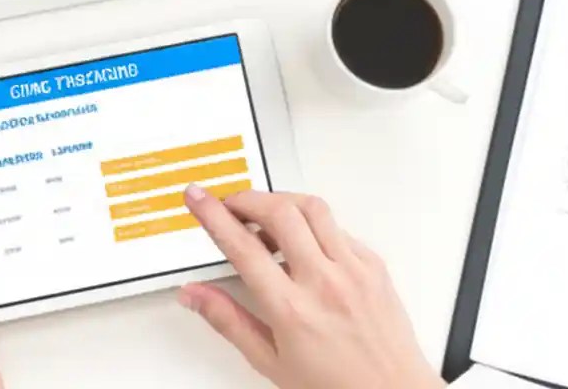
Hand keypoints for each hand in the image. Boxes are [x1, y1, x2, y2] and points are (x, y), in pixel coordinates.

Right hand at [180, 186, 442, 388]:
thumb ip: (227, 321)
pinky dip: (313, 224)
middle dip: (245, 198)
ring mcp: (353, 269)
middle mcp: (324, 283)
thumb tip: (194, 295)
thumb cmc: (336, 386)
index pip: (242, 247)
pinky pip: (339, 227)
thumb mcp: (269, 361)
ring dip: (280, 201)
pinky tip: (304, 241)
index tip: (198, 198)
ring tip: (264, 215)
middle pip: (278, 212)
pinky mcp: (374, 265)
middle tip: (229, 204)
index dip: (213, 215)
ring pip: (312, 207)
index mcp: (292, 310)